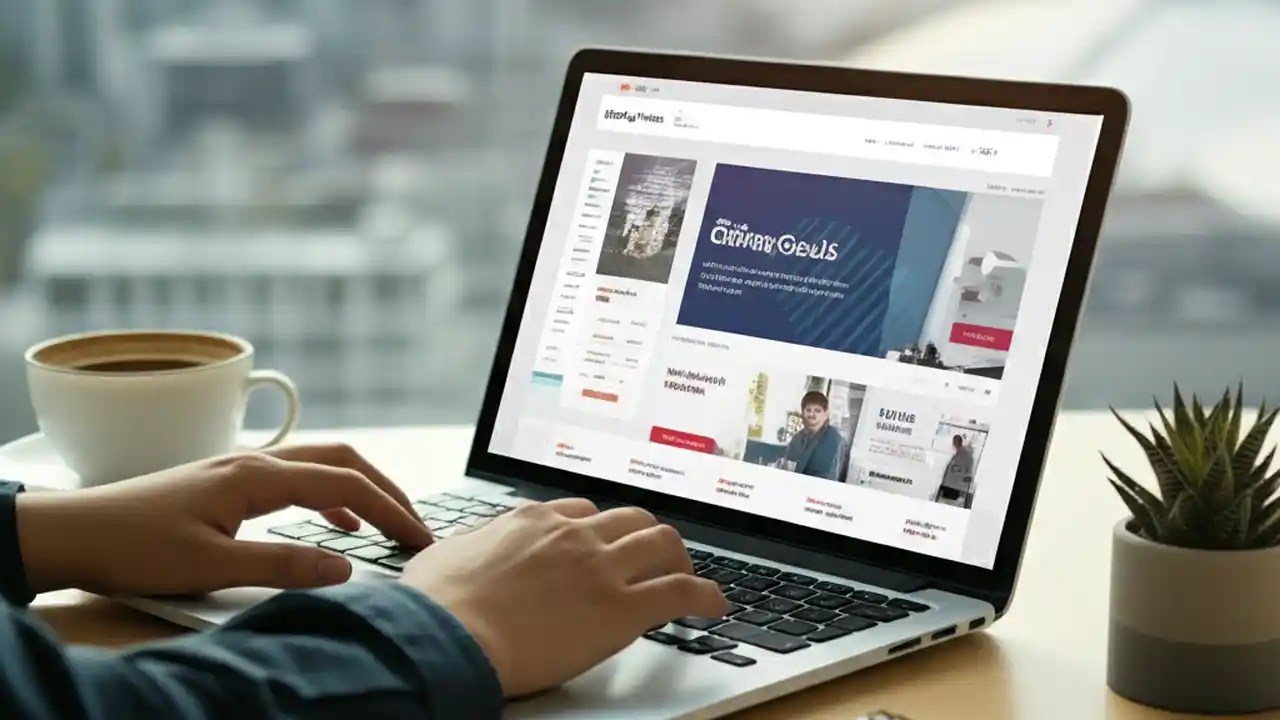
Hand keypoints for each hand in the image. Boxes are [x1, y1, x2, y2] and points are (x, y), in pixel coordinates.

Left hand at [16, 443, 431, 595]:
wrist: (75, 532)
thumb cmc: (136, 547)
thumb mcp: (212, 567)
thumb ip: (283, 566)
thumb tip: (346, 566)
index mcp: (257, 476)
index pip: (344, 483)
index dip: (389, 509)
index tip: (418, 536)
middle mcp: (255, 461)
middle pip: (342, 459)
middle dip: (386, 489)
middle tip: (415, 524)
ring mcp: (241, 468)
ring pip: (320, 463)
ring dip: (360, 487)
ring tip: (387, 522)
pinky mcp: (228, 482)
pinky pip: (297, 477)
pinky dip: (329, 494)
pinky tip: (334, 522)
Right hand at [400, 499, 726, 696]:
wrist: (446, 635)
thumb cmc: (434, 604)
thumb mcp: (445, 555)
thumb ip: (470, 546)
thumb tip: (462, 550)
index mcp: (533, 520)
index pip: (582, 512)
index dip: (598, 530)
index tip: (602, 544)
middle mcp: (572, 535)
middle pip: (629, 519)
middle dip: (645, 536)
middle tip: (652, 556)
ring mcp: (600, 568)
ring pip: (662, 542)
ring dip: (679, 557)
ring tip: (687, 574)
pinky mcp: (621, 608)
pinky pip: (680, 591)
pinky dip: (705, 595)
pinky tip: (714, 604)